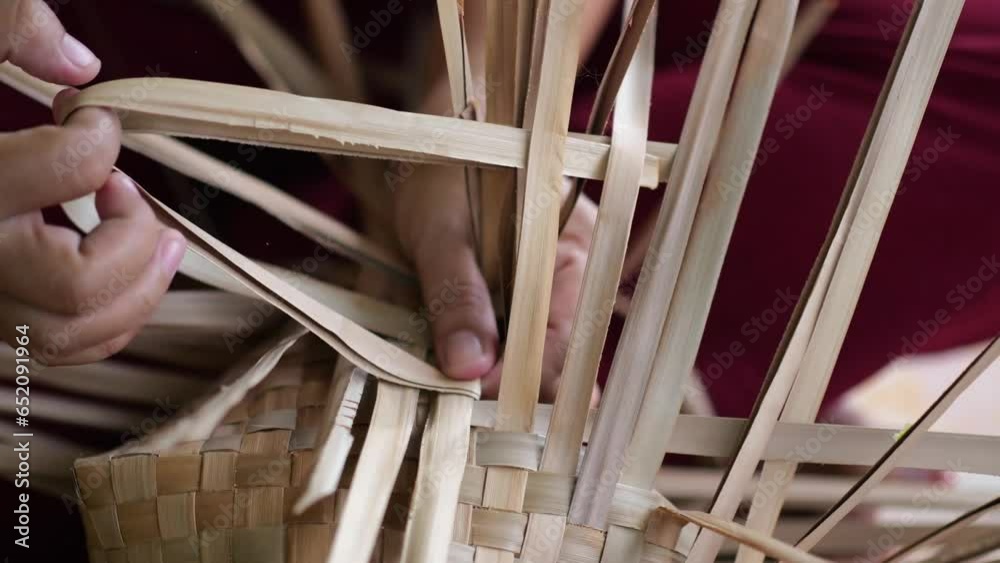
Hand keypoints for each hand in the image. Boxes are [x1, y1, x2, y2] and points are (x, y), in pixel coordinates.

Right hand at [0, 0, 184, 364]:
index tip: (95, 117)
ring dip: (140, 290)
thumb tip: (80, 66)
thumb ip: (8, 26)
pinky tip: (137, 271)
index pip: (64, 167)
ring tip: (167, 240)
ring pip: (72, 333)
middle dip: (134, 236)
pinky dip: (114, 318)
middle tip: (129, 190)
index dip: (101, 135)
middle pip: (77, 285)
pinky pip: (62, 345)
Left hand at [395, 164, 599, 403]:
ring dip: (492, 382)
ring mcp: (547, 296)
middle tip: (454, 400)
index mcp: (573, 253)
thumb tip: (469, 368)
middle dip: (509, 389)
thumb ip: (458, 295)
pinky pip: (511, 351)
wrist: (424, 152)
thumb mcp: (441, 233)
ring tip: (447, 385)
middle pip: (556, 361)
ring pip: (533, 364)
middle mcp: (572, 280)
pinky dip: (481, 366)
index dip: (522, 378)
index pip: (566, 342)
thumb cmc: (438, 176)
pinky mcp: (519, 307)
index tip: (468, 391)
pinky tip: (450, 369)